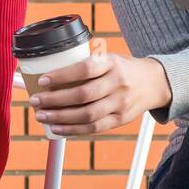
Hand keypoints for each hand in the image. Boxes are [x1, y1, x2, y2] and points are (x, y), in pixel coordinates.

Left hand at [30, 53, 169, 135]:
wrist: (153, 83)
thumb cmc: (120, 68)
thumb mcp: (108, 58)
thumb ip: (84, 64)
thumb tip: (47, 73)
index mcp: (112, 63)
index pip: (85, 69)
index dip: (62, 75)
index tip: (43, 80)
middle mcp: (118, 83)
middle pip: (83, 94)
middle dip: (55, 99)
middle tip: (35, 100)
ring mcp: (121, 103)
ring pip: (87, 114)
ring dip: (60, 117)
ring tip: (41, 115)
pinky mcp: (120, 120)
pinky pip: (94, 128)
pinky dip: (73, 130)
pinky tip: (57, 128)